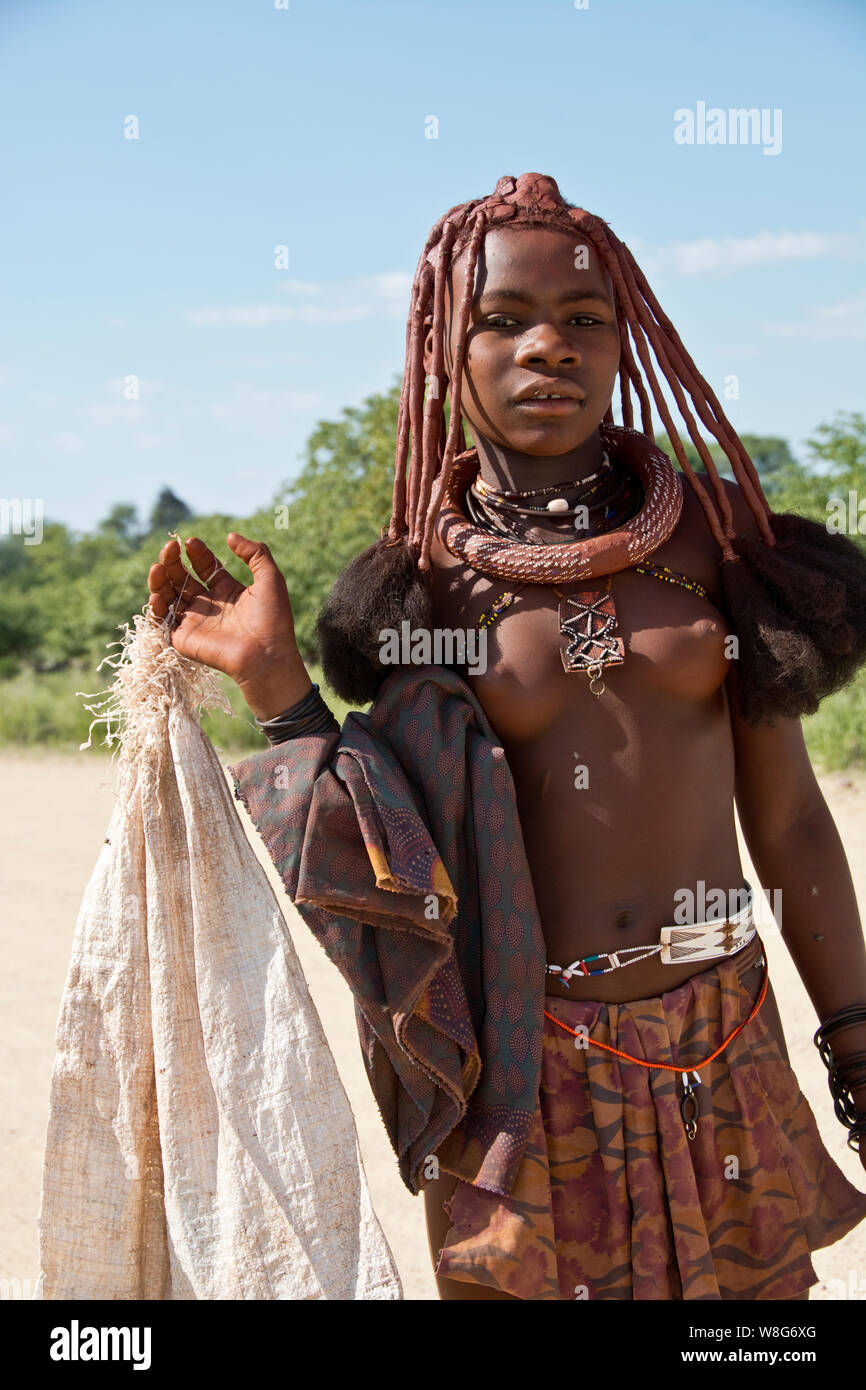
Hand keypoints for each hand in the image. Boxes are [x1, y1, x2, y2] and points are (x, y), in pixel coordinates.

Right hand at [147, 534, 306, 702]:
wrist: (267, 655)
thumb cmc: (272, 619)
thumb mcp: (270, 578)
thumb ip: (255, 553)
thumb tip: (231, 536)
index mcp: (227, 590)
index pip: (204, 566)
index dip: (196, 552)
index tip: (191, 542)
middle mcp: (208, 604)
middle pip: (182, 577)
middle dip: (173, 561)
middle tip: (169, 548)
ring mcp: (194, 621)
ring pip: (168, 596)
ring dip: (159, 580)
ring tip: (158, 567)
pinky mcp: (184, 638)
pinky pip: (162, 621)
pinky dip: (156, 607)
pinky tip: (159, 595)